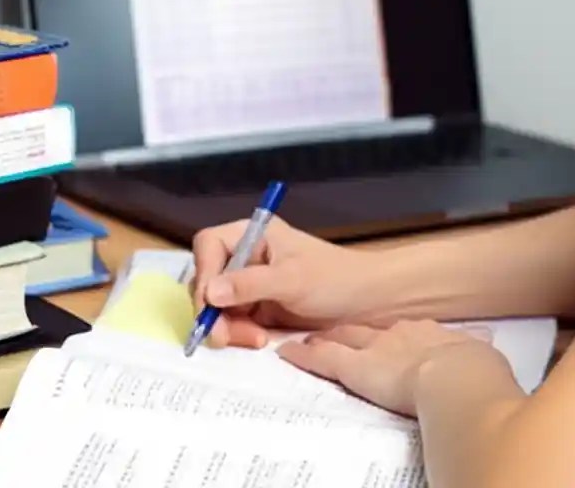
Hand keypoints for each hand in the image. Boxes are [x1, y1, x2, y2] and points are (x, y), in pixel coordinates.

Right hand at [192, 216, 380, 348]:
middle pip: (207, 281)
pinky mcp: (259, 309)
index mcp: (254, 235)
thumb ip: (249, 284)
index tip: (211, 302)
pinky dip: (240, 334)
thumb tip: (210, 292)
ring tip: (255, 340)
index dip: (203, 273)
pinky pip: (234, 322)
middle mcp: (248, 257)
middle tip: (224, 336)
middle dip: (214, 310)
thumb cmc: (337, 279)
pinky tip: (260, 340)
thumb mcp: (292, 280)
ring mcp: (251, 285)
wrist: (370, 303)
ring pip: (218, 307)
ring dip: (228, 327)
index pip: (209, 246)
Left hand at [277, 319, 501, 416]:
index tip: (383, 336)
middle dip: (349, 329)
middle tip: (333, 329)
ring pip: (340, 339)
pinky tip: (288, 353)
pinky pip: (321, 360)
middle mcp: (397, 335)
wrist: (459, 373)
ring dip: (323, 339)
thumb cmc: (474, 370)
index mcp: (428, 334)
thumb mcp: (481, 358)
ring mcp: (374, 348)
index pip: (401, 332)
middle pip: (366, 329)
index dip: (387, 334)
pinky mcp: (355, 367)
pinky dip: (303, 357)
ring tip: (308, 338)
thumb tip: (487, 356)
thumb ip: (478, 357)